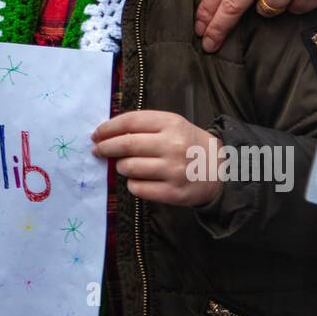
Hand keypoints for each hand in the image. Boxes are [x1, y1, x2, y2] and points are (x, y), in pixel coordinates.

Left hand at [91, 110, 221, 205]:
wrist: (220, 168)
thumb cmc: (188, 143)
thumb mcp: (172, 124)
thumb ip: (143, 125)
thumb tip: (106, 133)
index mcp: (170, 123)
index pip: (129, 122)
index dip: (107, 128)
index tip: (96, 134)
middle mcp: (172, 145)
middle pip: (125, 145)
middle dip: (105, 148)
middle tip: (97, 151)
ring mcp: (173, 170)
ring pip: (128, 168)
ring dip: (120, 167)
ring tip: (126, 165)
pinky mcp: (173, 193)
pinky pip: (138, 188)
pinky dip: (132, 184)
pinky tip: (139, 180)